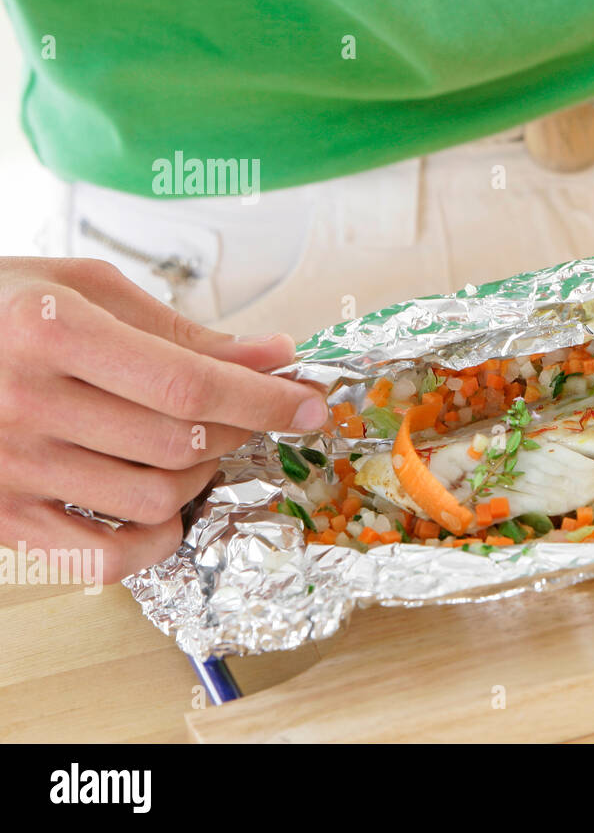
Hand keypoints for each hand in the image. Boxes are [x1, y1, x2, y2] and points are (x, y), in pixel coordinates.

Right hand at [0, 258, 328, 583]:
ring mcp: (10, 469)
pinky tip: (164, 508)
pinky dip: (155, 542)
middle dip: (237, 430)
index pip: (190, 384)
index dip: (264, 399)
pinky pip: (105, 559)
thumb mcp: (84, 289)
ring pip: (157, 500)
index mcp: (49, 331)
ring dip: (199, 476)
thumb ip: (181, 329)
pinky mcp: (2, 518)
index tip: (309, 403)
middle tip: (241, 411)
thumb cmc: (0, 308)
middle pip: (181, 444)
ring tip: (188, 444)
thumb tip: (271, 356)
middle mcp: (25, 404)